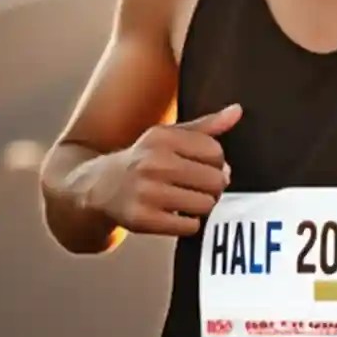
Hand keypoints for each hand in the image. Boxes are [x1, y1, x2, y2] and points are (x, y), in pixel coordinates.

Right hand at [86, 104, 241, 236]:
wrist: (98, 186)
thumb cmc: (143, 159)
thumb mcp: (168, 137)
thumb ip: (205, 126)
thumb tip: (237, 110)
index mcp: (162, 137)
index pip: (215, 152)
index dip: (217, 163)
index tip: (205, 167)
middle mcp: (153, 162)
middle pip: (215, 180)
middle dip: (213, 186)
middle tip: (200, 187)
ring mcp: (147, 192)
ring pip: (205, 204)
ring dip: (202, 205)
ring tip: (188, 199)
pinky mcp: (143, 219)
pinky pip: (190, 226)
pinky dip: (189, 223)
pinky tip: (176, 214)